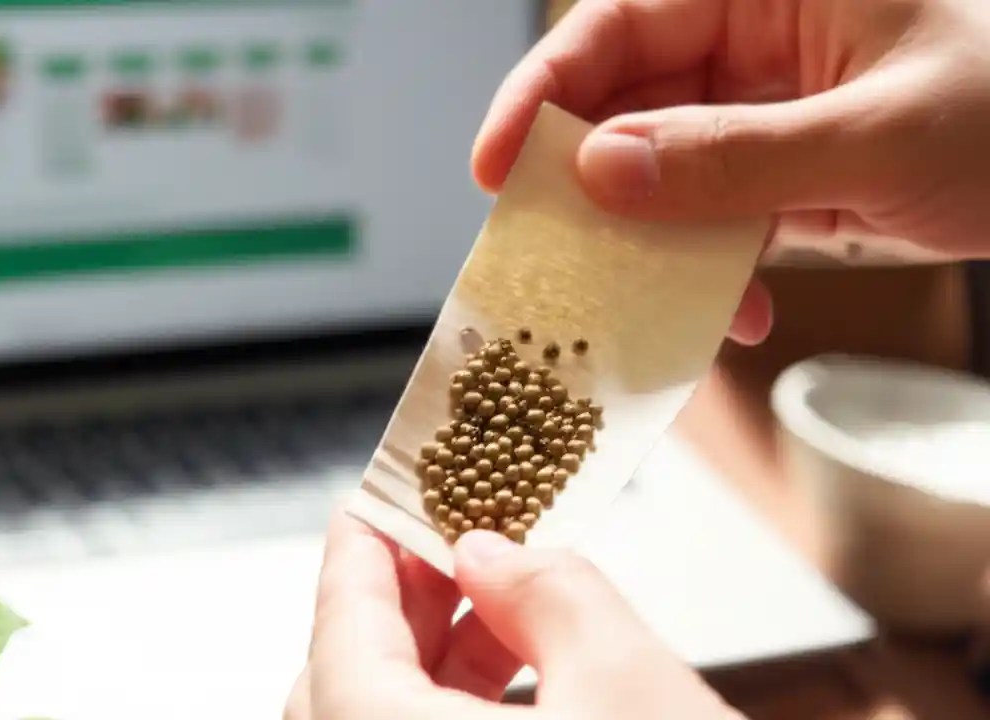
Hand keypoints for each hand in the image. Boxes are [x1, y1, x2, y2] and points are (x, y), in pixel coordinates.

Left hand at [285, 512, 740, 719]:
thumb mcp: (629, 684)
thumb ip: (549, 592)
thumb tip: (495, 554)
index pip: (338, 630)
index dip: (358, 553)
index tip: (371, 501)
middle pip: (349, 680)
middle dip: (402, 601)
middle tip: (444, 536)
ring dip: (433, 658)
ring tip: (494, 596)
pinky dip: (452, 717)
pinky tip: (514, 676)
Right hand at [474, 0, 989, 345]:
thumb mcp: (880, 135)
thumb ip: (736, 156)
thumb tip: (602, 173)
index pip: (622, 23)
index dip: (544, 91)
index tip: (496, 168)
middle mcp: (756, 38)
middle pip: (625, 103)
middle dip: (587, 185)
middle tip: (549, 254)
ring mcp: (769, 109)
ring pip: (661, 170)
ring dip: (647, 243)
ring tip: (637, 301)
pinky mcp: (786, 171)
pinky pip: (713, 215)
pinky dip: (708, 267)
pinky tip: (731, 311)